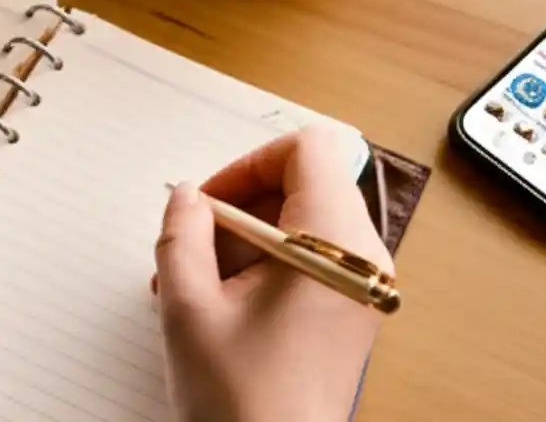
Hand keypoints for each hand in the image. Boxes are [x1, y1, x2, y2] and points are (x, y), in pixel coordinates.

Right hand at [155, 126, 392, 421]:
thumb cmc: (243, 403)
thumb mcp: (189, 305)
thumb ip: (181, 233)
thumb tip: (187, 197)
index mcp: (334, 242)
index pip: (306, 150)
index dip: (249, 163)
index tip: (210, 201)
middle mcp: (363, 257)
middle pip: (303, 185)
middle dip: (237, 209)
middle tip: (190, 249)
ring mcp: (363, 287)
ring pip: (302, 224)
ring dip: (243, 241)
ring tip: (193, 286)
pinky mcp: (353, 312)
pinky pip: (311, 261)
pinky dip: (264, 267)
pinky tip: (219, 305)